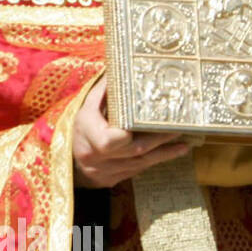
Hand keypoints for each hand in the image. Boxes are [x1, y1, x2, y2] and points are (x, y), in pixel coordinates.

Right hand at [73, 76, 190, 188]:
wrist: (67, 162)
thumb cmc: (78, 129)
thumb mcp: (84, 108)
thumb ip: (101, 93)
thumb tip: (117, 71)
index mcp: (88, 136)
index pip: (111, 140)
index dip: (130, 134)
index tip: (149, 123)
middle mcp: (96, 157)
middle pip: (134, 149)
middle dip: (159, 139)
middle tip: (179, 127)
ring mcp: (105, 172)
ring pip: (141, 162)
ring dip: (164, 152)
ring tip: (184, 142)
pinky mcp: (113, 180)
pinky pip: (139, 169)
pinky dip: (156, 159)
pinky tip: (175, 151)